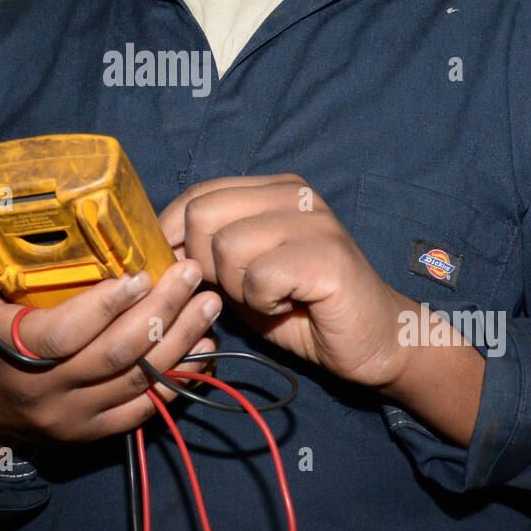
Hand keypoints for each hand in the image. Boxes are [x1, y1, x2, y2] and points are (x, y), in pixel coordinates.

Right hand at [0, 248, 221, 490]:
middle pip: (115, 354)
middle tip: (190, 276)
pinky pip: (143, 409)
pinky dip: (178, 379)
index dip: (106, 305)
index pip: (65, 333)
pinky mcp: (93, 432)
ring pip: (137, 381)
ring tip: (207, 305)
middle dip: (160, 313)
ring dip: (180, 341)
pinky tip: (203, 349)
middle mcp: (45, 390)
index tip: (140, 274)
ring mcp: (72, 416)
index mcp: (13, 351)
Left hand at [159, 174, 414, 388]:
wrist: (375, 340)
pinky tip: (287, 305)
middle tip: (238, 290)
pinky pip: (259, 276)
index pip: (196, 195)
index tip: (176, 271)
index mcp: (271, 189)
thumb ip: (207, 255)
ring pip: (226, 247)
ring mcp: (313, 219)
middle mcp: (292, 192)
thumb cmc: (304, 309)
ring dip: (237, 288)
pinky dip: (263, 302)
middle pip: (201, 215)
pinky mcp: (327, 254)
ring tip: (270, 297)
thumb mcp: (243, 276)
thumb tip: (155, 251)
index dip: (171, 235)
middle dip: (203, 264)